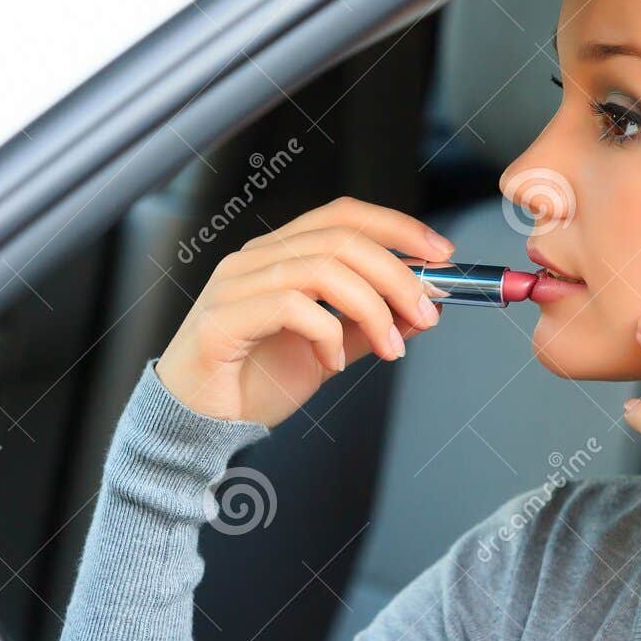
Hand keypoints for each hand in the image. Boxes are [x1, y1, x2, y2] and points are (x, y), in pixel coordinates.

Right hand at [155, 197, 451, 427]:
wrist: (199, 424)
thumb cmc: (253, 384)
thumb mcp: (329, 351)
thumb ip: (369, 327)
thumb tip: (422, 308)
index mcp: (279, 255)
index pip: (343, 215)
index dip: (398, 227)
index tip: (440, 254)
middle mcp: (256, 259)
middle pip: (342, 238)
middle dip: (397, 274)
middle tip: (426, 313)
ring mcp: (236, 284)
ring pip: (322, 267)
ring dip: (372, 308)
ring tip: (390, 347)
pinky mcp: (223, 318)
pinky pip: (292, 306)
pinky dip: (328, 333)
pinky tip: (333, 361)